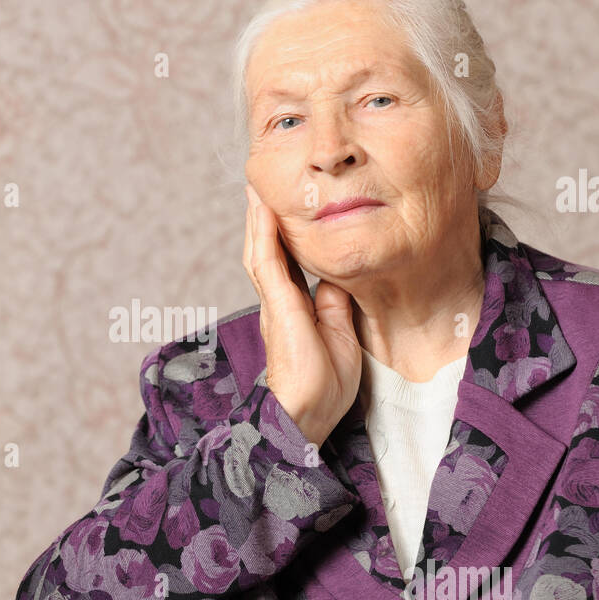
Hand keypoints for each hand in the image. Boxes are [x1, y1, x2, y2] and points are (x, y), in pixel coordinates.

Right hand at [242, 183, 361, 449]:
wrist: (307, 416)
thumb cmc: (324, 385)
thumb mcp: (341, 334)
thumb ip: (335, 304)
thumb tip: (336, 278)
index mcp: (294, 307)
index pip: (286, 260)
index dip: (283, 233)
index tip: (286, 205)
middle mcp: (279, 301)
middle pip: (267, 249)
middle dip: (263, 217)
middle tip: (262, 184)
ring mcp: (275, 303)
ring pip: (261, 249)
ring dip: (258, 217)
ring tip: (257, 186)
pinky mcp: (278, 308)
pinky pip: (268, 263)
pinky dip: (265, 234)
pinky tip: (264, 210)